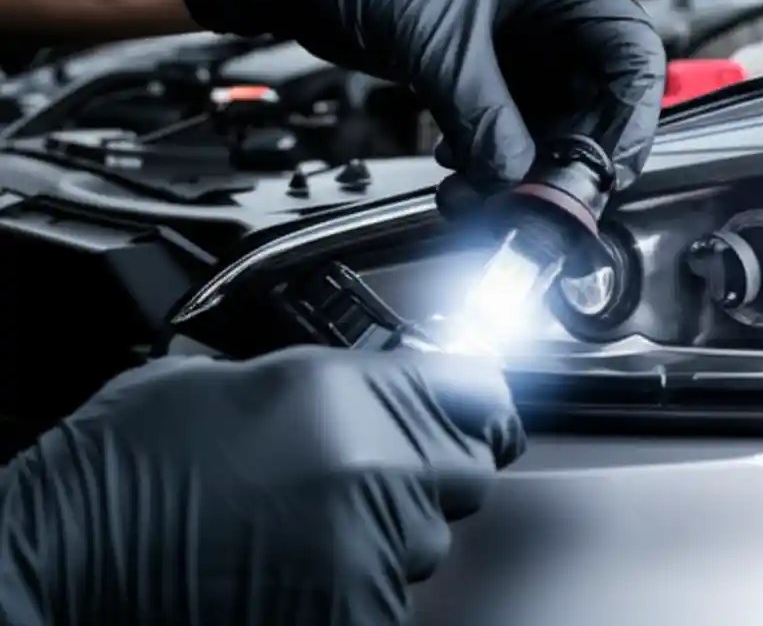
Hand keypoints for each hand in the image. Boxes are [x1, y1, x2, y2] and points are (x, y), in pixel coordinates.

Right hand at [0, 346, 524, 624]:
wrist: (58, 560)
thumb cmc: (119, 472)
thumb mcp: (222, 382)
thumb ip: (322, 382)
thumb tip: (374, 389)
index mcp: (341, 391)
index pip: (480, 389)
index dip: (479, 402)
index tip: (479, 412)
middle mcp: (371, 465)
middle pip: (467, 468)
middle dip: (430, 471)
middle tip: (370, 476)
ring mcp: (366, 547)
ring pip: (429, 538)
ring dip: (388, 532)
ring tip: (304, 526)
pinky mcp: (354, 611)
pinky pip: (392, 593)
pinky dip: (358, 584)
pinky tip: (294, 569)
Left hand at [176, 0, 665, 210]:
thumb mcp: (440, 45)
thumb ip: (487, 119)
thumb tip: (516, 176)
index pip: (632, 55)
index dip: (630, 120)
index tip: (609, 171)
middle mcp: (551, 7)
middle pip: (592, 100)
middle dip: (562, 156)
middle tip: (539, 198)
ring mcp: (518, 40)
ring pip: (547, 122)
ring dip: (518, 167)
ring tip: (482, 192)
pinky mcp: (484, 68)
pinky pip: (507, 127)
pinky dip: (488, 157)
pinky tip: (459, 168)